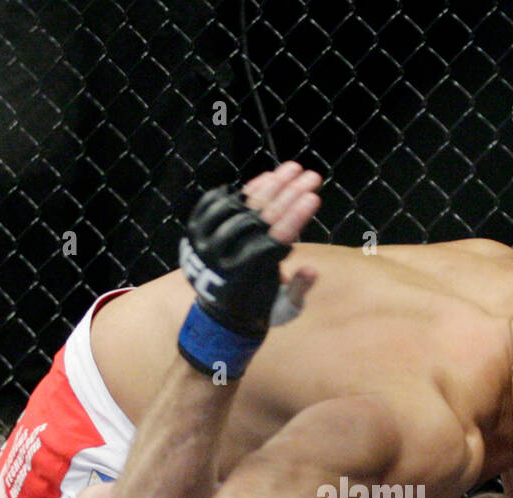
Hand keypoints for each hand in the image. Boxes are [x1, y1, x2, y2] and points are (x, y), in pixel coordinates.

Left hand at [177, 162, 320, 375]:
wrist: (222, 312)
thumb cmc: (262, 308)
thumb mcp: (285, 309)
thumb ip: (298, 290)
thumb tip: (312, 270)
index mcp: (246, 277)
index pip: (275, 238)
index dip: (295, 216)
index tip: (314, 197)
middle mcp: (222, 256)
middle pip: (260, 216)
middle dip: (289, 193)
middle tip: (312, 176)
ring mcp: (206, 240)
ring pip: (240, 203)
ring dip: (269, 184)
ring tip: (293, 170)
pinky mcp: (197, 229)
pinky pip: (218, 200)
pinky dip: (244, 188)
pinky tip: (267, 176)